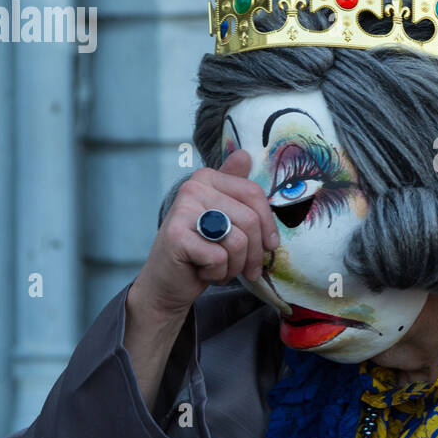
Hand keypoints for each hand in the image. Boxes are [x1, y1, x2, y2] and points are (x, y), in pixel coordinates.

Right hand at [132, 149, 279, 318]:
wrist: (167, 283)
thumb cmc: (202, 251)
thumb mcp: (223, 218)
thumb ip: (235, 187)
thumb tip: (244, 154)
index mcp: (207, 177)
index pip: (254, 193)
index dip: (269, 224)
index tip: (270, 246)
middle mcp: (193, 187)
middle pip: (250, 220)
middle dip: (254, 253)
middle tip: (246, 268)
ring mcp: (182, 210)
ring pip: (238, 241)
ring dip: (236, 266)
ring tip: (221, 268)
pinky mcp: (176, 236)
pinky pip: (220, 258)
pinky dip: (218, 273)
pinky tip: (203, 272)